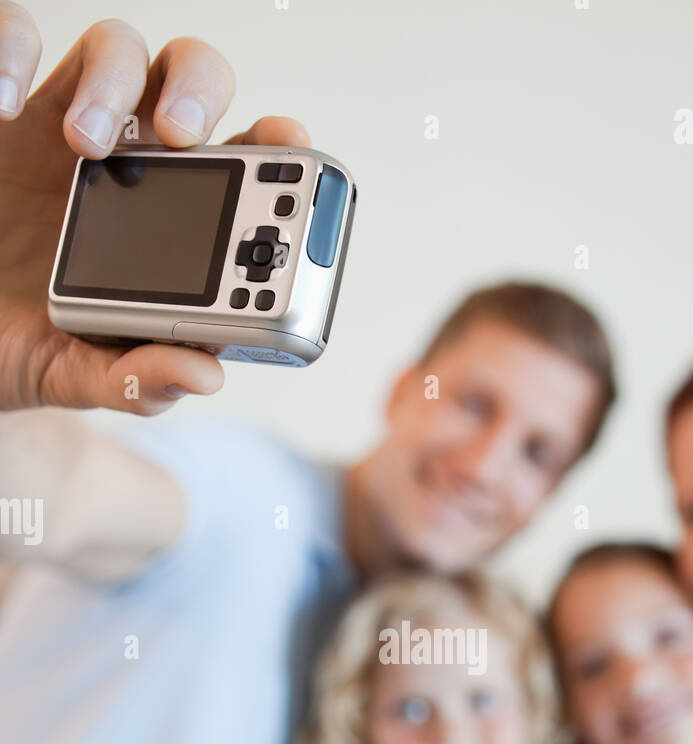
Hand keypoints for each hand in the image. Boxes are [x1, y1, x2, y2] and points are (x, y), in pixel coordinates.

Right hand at [0, 5, 310, 412]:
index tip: (287, 140)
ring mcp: (65, 124)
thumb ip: (139, 381)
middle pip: (190, 80)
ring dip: (112, 78)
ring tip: (82, 142)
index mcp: (175, 216)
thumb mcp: (80, 374)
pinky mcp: (2, 109)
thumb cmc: (26, 343)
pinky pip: (14, 37)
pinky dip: (13, 50)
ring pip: (116, 49)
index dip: (274, 139)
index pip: (241, 159)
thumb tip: (205, 375)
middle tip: (179, 135)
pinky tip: (3, 104)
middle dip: (200, 91)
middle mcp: (132, 158)